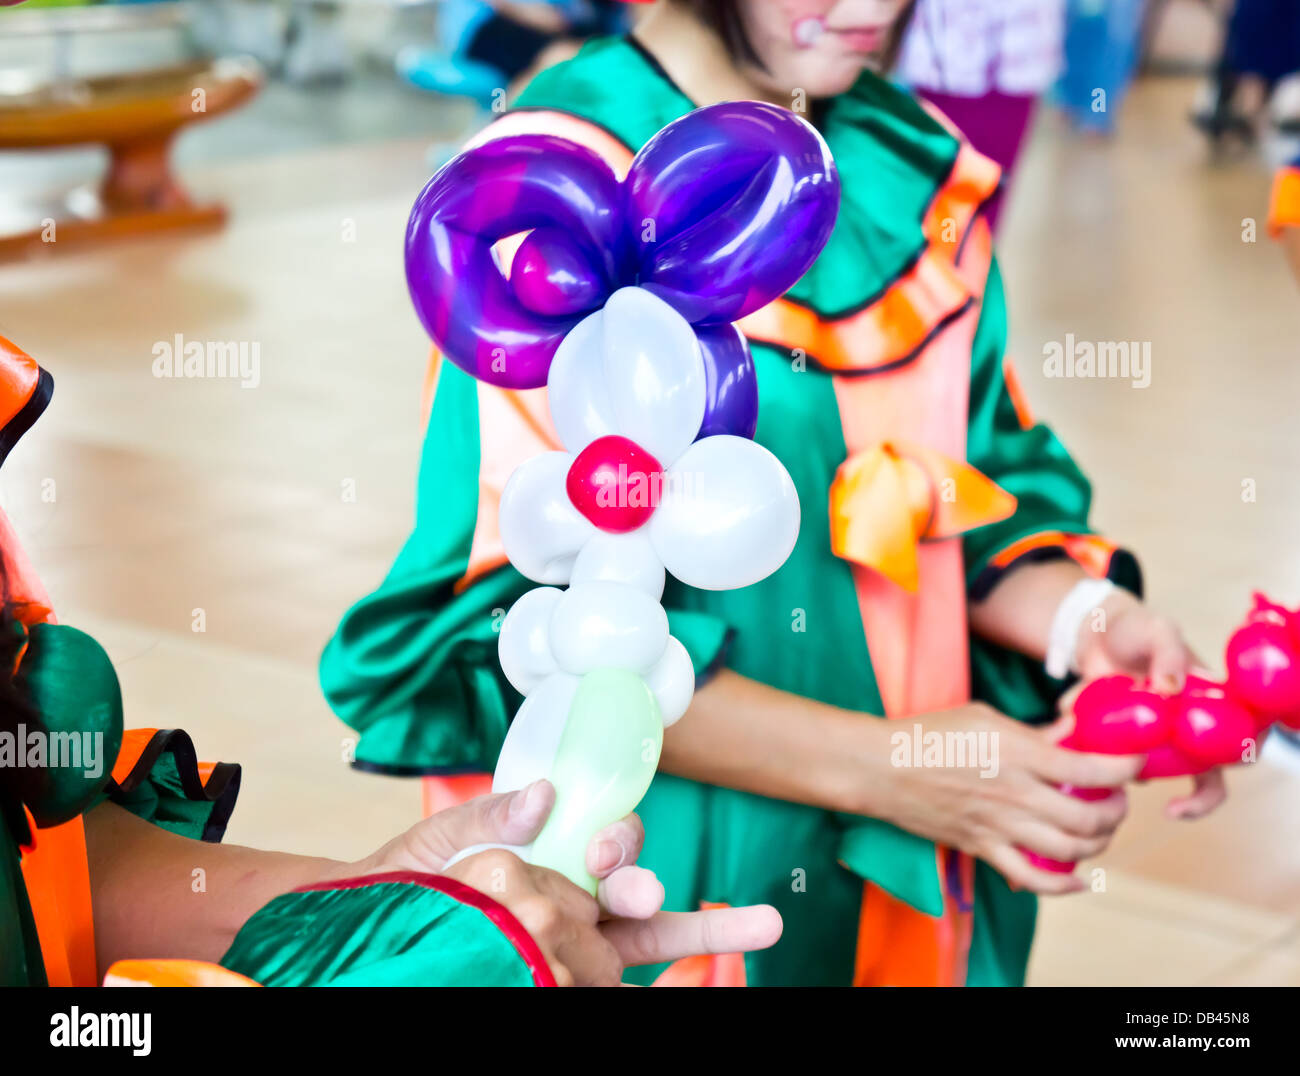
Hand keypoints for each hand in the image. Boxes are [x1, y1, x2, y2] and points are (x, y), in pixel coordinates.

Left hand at [349, 781, 781, 984]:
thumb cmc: (407, 883)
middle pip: (636, 887)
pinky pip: (627, 980)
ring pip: (649, 934)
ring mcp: (577, 943)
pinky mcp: (573, 978)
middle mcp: (575, 898)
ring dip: (704, 927)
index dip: (619, 841)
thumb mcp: (441, 839)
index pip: (607, 842)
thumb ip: (491, 814)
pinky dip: (673, 981)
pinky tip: (706, 979)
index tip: (602, 851)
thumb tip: (543, 794)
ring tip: (755, 926)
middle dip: (647, 884)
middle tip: (635, 890)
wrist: (366, 930)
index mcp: (552, 854)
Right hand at [867, 703, 1143, 894]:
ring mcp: (1001, 826)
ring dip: (1096, 844)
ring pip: (1070, 851)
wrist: (882, 767)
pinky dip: (1062, 886)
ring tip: (1098, 830)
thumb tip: (1069, 737)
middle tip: (1115, 800)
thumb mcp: (984, 717)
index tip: (1132, 765)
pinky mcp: (984, 848)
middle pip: (1089, 818)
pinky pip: (1032, 879)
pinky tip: (1077, 878)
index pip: (1092, 770)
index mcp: (1020, 754)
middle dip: (1115, 812)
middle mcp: (1017, 794)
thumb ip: (1031, 732)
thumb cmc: (930, 734)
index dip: (1124, 770)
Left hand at [1071, 591, 1228, 819]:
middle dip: (1168, 790)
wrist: (1094, 629)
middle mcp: (1184, 730)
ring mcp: (1149, 736)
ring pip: (1140, 768)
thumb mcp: (1158, 631)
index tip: (1185, 801)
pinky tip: (1066, 713)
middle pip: (1193, 778)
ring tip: (1084, 730)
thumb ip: (1169, 655)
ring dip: (1114, 762)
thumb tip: (1171, 690)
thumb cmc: (1137, 628)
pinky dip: (1083, 740)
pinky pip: (1103, 751)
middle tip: (1130, 780)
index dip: (1212, 788)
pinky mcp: (1114, 734)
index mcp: (1208, 709)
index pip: (1229, 757)